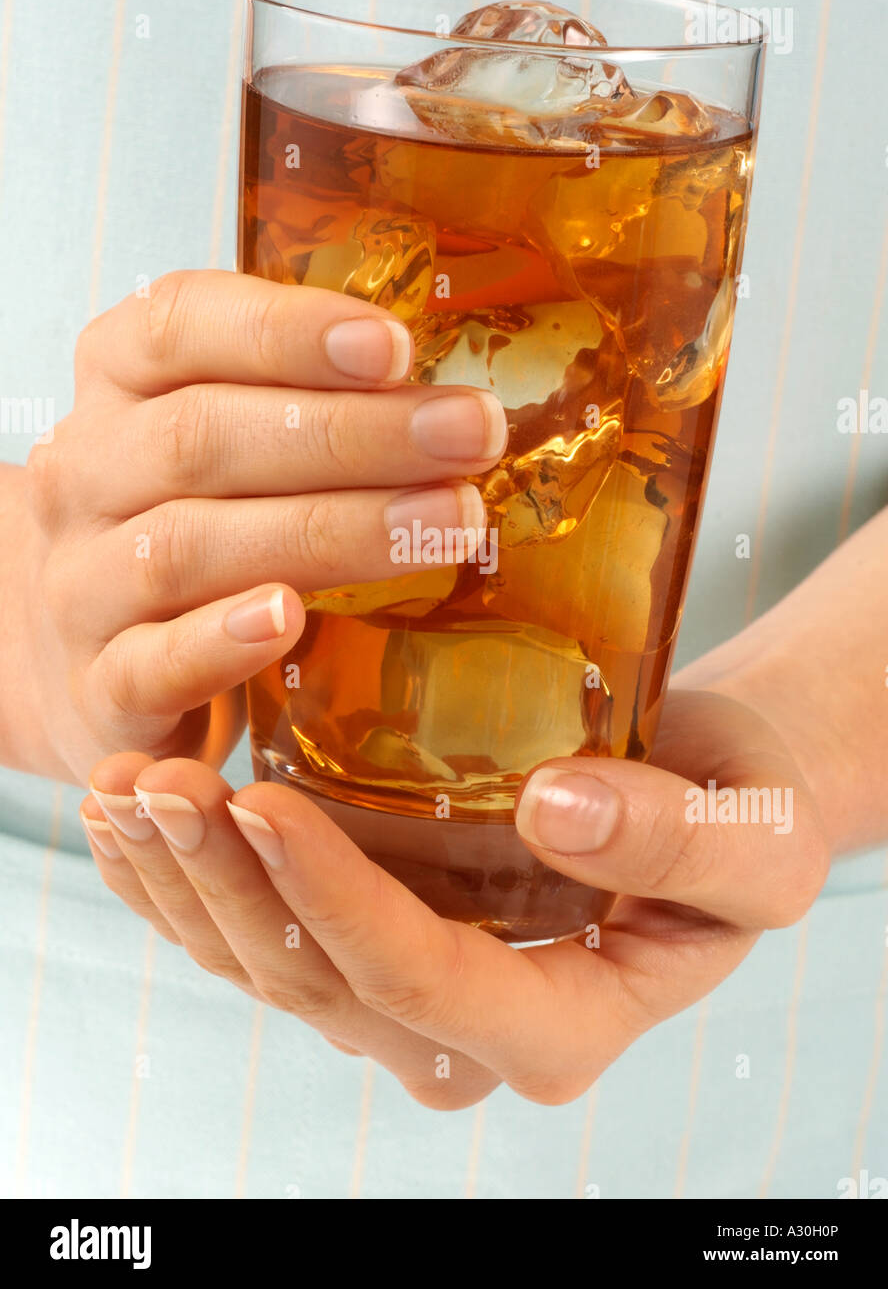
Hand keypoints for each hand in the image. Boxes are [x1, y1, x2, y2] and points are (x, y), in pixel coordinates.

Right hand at [17, 269, 505, 781]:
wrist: (84, 655)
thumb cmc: (193, 527)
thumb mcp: (229, 441)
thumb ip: (308, 406)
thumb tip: (454, 401)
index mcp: (117, 385)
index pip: (178, 326)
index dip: (287, 332)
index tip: (396, 347)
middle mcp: (84, 475)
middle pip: (201, 437)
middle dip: (352, 435)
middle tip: (471, 436)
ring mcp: (80, 584)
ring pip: (184, 547)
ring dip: (329, 532)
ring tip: (445, 523)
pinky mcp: (98, 684)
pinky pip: (148, 663)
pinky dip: (219, 640)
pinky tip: (290, 618)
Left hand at [81, 685, 828, 1108]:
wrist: (705, 789)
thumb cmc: (743, 813)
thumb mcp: (759, 838)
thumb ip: (682, 841)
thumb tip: (555, 811)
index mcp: (556, 1027)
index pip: (422, 983)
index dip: (334, 901)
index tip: (265, 803)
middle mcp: (459, 1032)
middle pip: (315, 982)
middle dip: (225, 887)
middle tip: (159, 786)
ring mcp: (400, 992)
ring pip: (263, 964)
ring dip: (181, 881)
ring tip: (125, 788)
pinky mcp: (363, 936)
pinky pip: (253, 930)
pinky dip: (183, 875)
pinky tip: (135, 810)